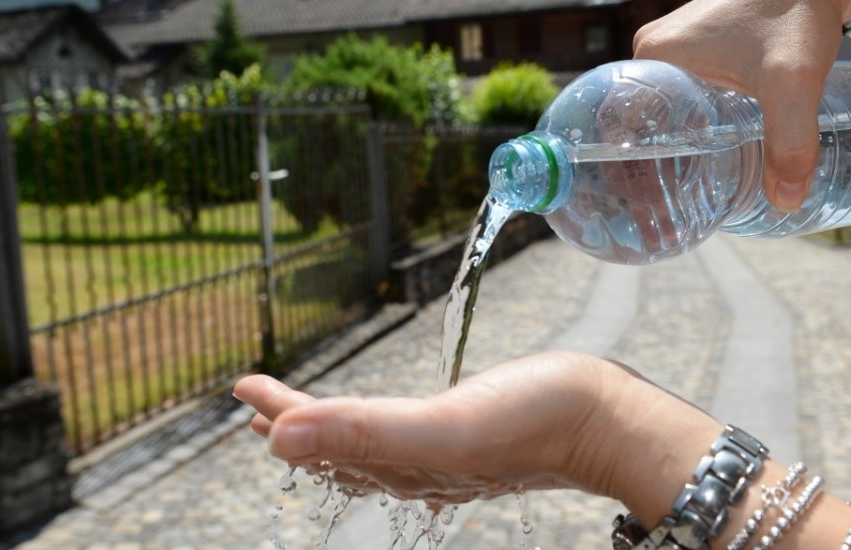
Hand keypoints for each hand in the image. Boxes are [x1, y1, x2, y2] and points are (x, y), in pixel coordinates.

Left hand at [234, 351, 712, 507]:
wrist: (607, 420)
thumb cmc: (533, 422)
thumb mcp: (439, 429)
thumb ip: (359, 433)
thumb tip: (278, 436)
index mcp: (399, 465)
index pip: (321, 442)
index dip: (281, 414)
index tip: (243, 384)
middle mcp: (416, 467)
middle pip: (339, 447)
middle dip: (296, 423)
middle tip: (258, 396)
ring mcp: (445, 455)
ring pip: (369, 447)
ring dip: (330, 427)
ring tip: (302, 415)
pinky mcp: (473, 438)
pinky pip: (405, 440)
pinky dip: (374, 429)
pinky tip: (381, 430)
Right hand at [632, 0, 850, 210]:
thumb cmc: (799, 17)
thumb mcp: (792, 85)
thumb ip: (791, 143)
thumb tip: (785, 203)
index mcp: (654, 55)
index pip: (626, 126)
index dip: (635, 171)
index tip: (652, 208)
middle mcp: (655, 48)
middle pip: (644, 122)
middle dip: (656, 166)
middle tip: (674, 210)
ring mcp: (676, 46)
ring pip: (666, 110)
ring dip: (677, 145)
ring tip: (691, 191)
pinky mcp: (700, 46)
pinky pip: (685, 94)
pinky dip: (694, 123)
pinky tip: (713, 149)